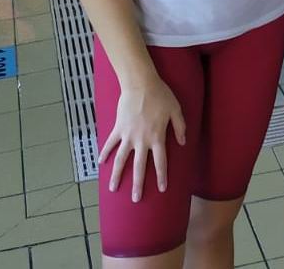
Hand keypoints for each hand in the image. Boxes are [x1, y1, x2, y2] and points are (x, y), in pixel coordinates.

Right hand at [99, 77, 184, 202]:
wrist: (140, 83)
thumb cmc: (161, 95)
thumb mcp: (176, 110)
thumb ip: (180, 127)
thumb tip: (183, 143)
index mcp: (157, 137)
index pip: (160, 162)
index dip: (161, 176)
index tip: (161, 189)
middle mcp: (142, 140)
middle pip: (139, 167)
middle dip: (138, 185)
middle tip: (136, 200)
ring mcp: (128, 135)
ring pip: (121, 160)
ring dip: (116, 175)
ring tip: (113, 188)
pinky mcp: (118, 128)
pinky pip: (110, 143)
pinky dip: (104, 153)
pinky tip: (100, 163)